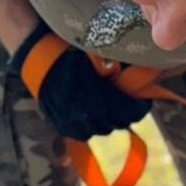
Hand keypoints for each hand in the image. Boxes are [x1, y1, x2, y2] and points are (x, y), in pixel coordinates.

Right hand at [9, 23, 151, 139]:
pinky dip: (91, 123)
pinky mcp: (63, 127)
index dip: (140, 105)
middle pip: (119, 123)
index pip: (133, 113)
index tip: (142, 97)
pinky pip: (84, 132)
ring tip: (109, 104)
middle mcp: (89, 119)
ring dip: (108, 119)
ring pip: (102, 129)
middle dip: (125, 111)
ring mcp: (75, 125)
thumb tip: (145, 74)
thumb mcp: (101, 58)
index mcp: (103, 103)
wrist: (39, 59)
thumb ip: (121, 73)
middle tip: (126, 98)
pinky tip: (92, 111)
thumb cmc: (74, 54)